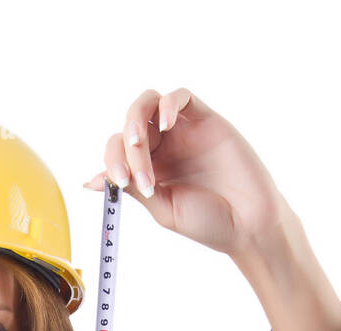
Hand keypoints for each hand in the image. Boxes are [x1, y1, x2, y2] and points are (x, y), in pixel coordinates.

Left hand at [84, 87, 291, 257]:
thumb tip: (92, 180)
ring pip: (150, 104)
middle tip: (134, 175)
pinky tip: (166, 125)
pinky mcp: (206, 120)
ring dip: (135, 119)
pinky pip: (181, 97)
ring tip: (138, 144)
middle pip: (129, 125)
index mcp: (148, 169)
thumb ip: (133, 188)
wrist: (247, 224)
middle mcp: (164, 147)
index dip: (112, 163)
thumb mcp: (162, 209)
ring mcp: (184, 132)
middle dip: (124, 148)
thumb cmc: (209, 222)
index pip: (118, 151)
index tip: (121, 185)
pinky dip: (168, 104)